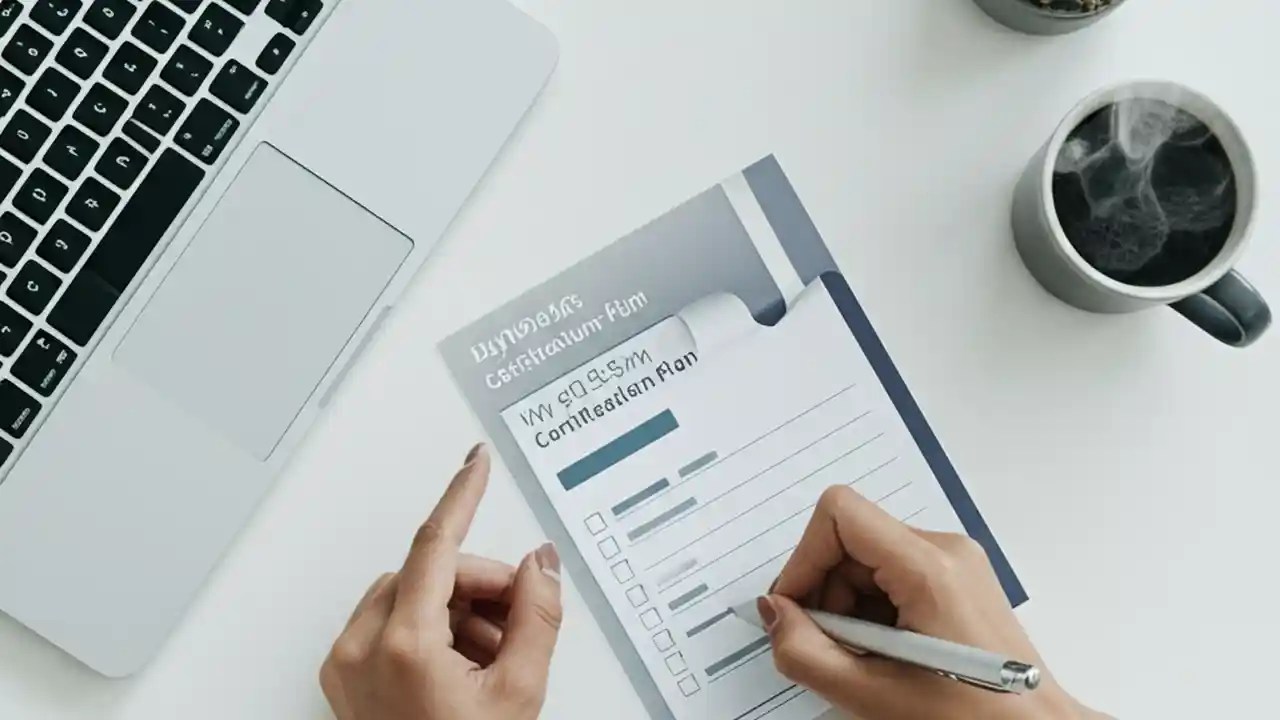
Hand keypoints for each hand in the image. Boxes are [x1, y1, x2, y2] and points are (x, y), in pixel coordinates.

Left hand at [321, 445, 563, 719]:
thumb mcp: (520, 695)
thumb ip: (536, 617)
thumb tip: (540, 565)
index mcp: (401, 645)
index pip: (435, 543)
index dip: (463, 495)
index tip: (476, 464)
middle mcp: (360, 647)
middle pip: (428, 572)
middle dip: (480, 587)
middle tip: (520, 619)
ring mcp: (346, 664)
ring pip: (410, 595)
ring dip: (459, 610)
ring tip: (494, 657)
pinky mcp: (344, 677)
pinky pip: (392, 624)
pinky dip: (434, 632)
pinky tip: (467, 667)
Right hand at [762, 485, 1103, 719]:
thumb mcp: (870, 696)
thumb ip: (804, 651)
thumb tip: (774, 612)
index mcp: (930, 568)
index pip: (840, 513)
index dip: (804, 559)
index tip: (796, 608)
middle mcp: (946, 551)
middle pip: (850, 540)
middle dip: (826, 594)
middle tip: (832, 648)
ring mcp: (955, 563)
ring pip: (867, 560)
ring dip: (848, 609)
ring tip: (867, 660)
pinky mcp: (956, 580)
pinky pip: (891, 576)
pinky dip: (873, 613)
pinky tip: (885, 654)